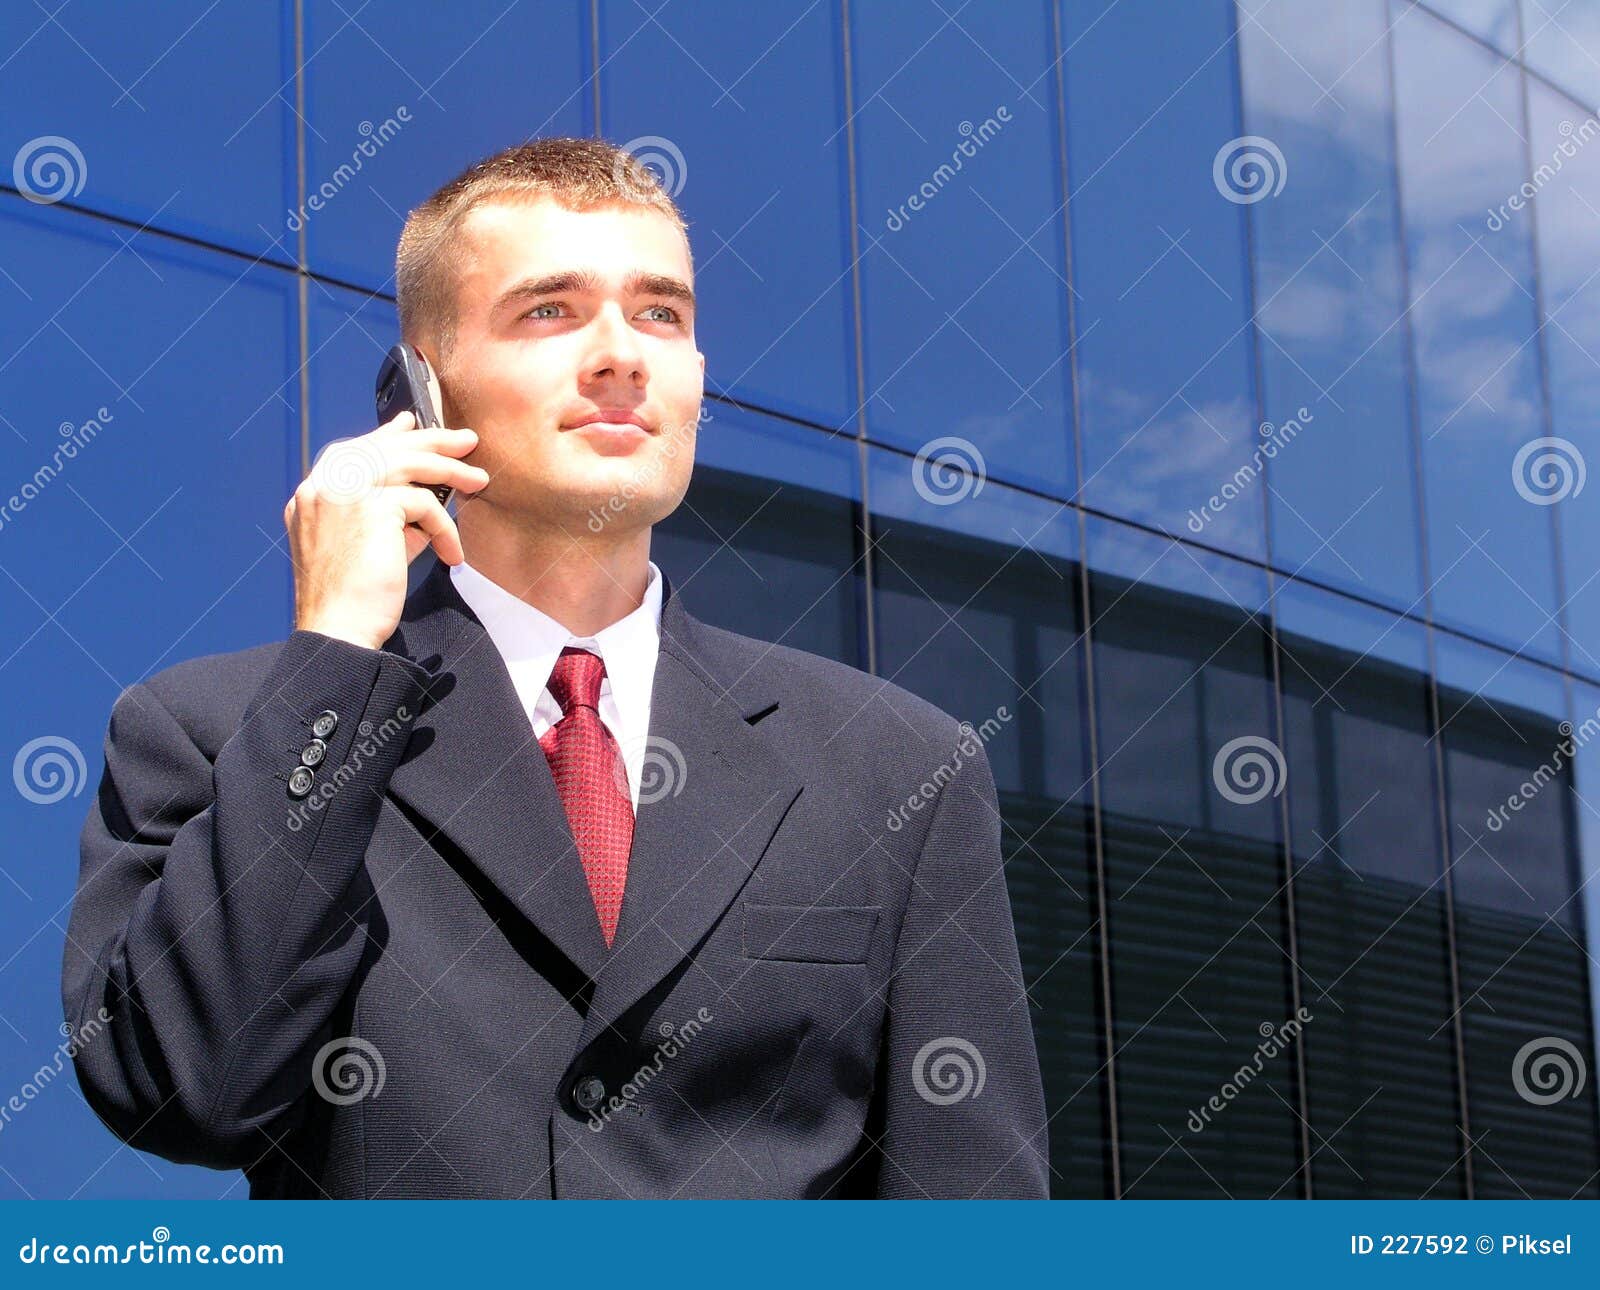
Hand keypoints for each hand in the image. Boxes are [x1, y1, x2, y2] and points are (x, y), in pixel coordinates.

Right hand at [284, 411, 488, 650]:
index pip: (354, 449)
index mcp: (313, 493)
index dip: (388, 435)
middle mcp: (322, 486)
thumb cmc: (355, 598)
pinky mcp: (371, 507)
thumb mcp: (370, 544)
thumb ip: (389, 512)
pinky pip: (424, 504)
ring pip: (408, 464)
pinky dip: (445, 528)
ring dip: (451, 472)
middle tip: (466, 442)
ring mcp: (342, 492)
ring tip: (480, 482)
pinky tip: (452, 553)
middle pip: (384, 448)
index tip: (414, 424)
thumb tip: (432, 489)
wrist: (339, 629)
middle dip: (430, 442)